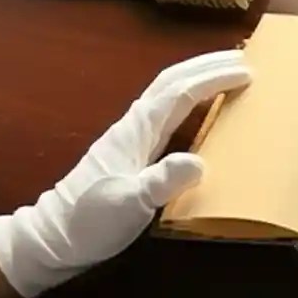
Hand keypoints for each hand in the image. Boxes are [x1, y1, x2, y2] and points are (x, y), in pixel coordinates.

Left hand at [0, 51, 250, 297]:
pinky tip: (199, 111)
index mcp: (136, 132)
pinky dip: (189, 100)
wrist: (50, 238)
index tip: (246, 72)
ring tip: (227, 75)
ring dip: (197, 78)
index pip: (180, 93)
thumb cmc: (89, 222)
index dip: (213, 79)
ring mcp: (130, 137)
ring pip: (167, 93)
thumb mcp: (130, 204)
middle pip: (171, 81)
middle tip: (244, 60)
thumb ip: (163, 180)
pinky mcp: (131, 151)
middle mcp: (134, 126)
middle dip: (207, 66)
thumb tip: (200, 161)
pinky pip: (167, 112)